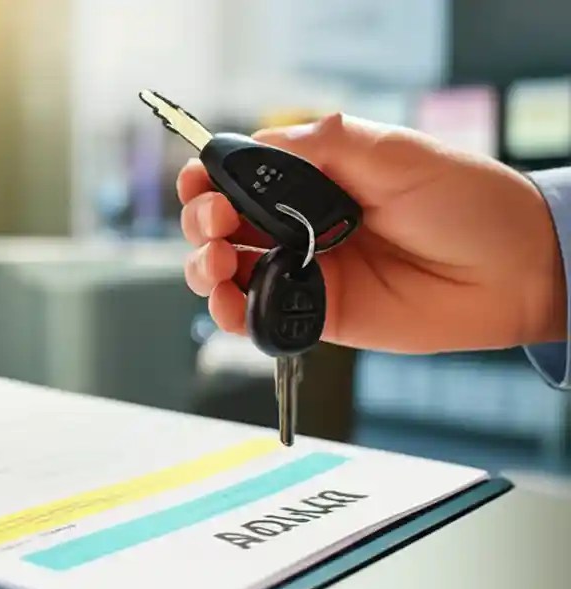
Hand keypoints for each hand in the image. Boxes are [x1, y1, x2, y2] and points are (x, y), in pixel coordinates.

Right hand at [180, 113, 566, 352]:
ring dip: (203, 265)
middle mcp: (301, 225)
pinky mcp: (318, 316)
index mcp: (315, 179)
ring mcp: (307, 271)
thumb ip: (324, 146)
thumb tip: (257, 144)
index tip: (201, 181)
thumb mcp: (394, 154)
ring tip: (218, 261)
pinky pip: (259, 317)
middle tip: (217, 222)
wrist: (515, 270)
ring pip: (226, 272)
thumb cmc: (469, 204)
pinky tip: (231, 299)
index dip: (208, 178)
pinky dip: (231, 312)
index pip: (240, 176)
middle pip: (220, 224)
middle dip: (201, 220)